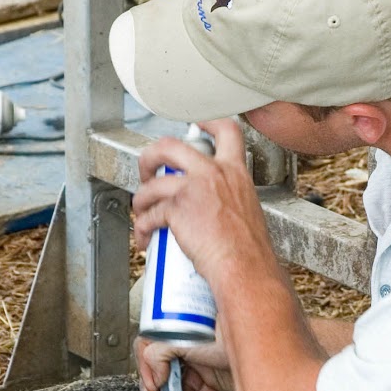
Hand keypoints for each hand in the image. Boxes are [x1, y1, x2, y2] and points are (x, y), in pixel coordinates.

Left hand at [132, 119, 272, 289]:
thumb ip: (228, 196)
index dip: (207, 122)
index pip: (226, 130)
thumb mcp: (247, 209)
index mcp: (235, 171)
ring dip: (140, 200)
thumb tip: (210, 203)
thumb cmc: (249, 251)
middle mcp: (213, 173)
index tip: (196, 125)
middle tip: (148, 170)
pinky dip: (142, 229)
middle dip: (150, 156)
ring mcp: (193, 189)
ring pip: (151, 185)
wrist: (246, 268)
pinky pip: (148, 216)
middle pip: (170, 146)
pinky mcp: (176, 210)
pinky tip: (146, 238)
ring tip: (142, 212)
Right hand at [135, 334, 234, 390]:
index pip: (150, 349)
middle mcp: (189, 345)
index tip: (152, 387)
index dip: (146, 370)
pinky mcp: (217, 380)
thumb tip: (153, 377)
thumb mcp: (185, 337)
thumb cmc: (232, 329)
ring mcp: (204, 363)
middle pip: (165, 373)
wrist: (268, 345)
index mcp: (179, 328)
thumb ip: (159, 353)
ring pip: (182, 390)